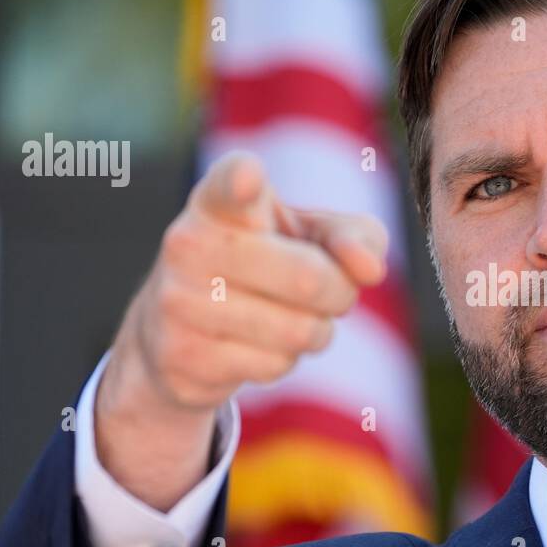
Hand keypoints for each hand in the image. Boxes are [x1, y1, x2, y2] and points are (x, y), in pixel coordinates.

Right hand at [95, 152, 387, 510]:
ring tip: (288, 316)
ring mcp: (179, 301)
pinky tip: (254, 344)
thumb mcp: (314, 236)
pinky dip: (283, 361)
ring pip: (299, 330)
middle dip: (340, 294)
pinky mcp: (182, 355)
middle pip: (309, 278)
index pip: (230, 182)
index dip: (244, 180)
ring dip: (315, 332)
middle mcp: (190, 242)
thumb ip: (356, 237)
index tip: (250, 180)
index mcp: (219, 200)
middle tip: (328, 291)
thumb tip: (370, 268)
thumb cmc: (268, 264)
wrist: (175, 329)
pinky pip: (274, 366)